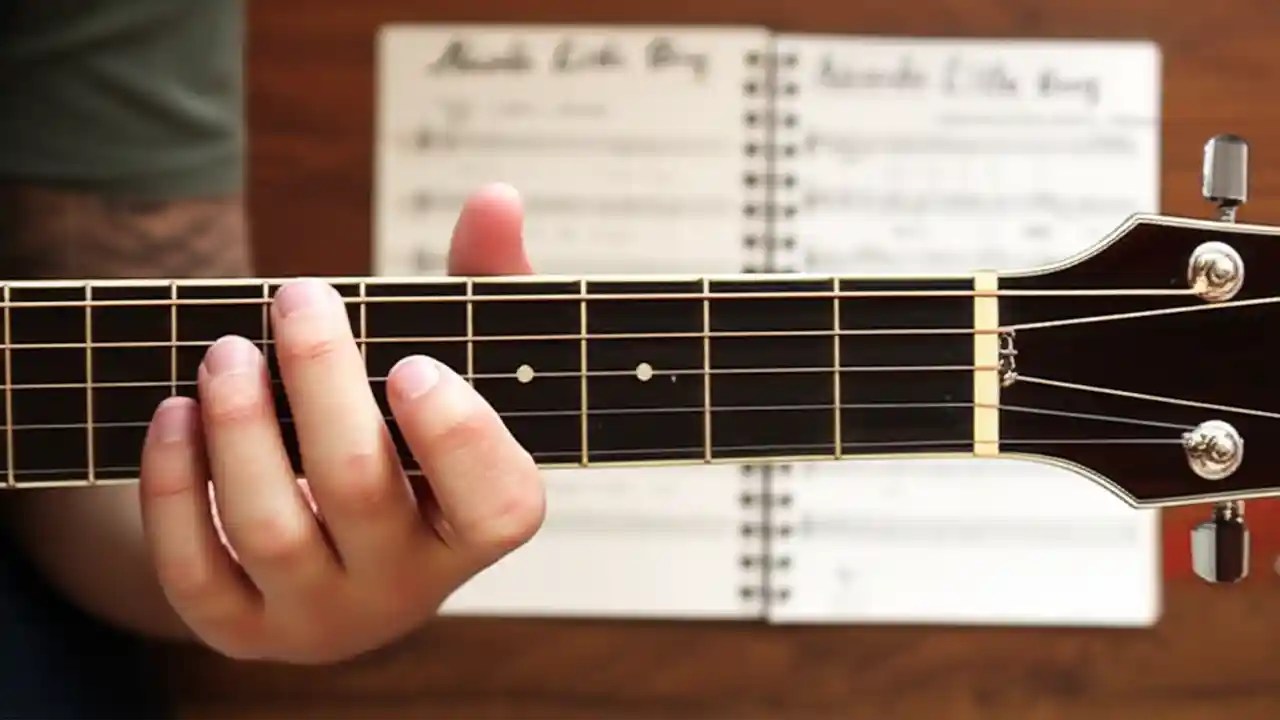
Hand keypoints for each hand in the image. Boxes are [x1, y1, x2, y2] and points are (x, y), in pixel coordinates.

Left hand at [136, 183, 543, 662]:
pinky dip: (174, 487)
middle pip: (362, 487)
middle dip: (321, 378)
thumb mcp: (448, 364)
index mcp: (475, 527)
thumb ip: (480, 284)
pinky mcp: (240, 630)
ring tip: (226, 352)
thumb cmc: (400, 436)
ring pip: (272, 527)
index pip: (499, 507)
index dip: (460, 436)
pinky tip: (174, 412)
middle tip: (299, 295)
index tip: (409, 362)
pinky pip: (195, 571)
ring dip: (240, 424)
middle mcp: (406, 587)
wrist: (321, 540)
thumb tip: (497, 197)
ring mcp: (321, 617)